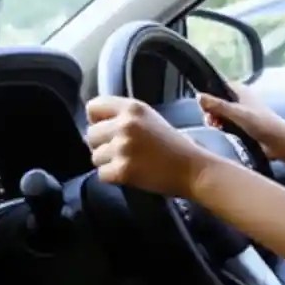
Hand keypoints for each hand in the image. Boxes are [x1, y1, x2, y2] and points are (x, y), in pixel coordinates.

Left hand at [85, 95, 215, 198]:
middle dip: (102, 144)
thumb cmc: (174, 145)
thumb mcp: (150, 118)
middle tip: (122, 151)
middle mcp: (125, 124)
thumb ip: (124, 117)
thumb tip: (94, 126)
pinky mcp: (123, 170)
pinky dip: (114, 177)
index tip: (106, 129)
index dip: (97, 120)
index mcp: (132, 108)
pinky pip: (102, 174)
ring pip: (95, 156)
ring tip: (131, 162)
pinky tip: (132, 173)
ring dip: (108, 162)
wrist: (193, 169)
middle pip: (90, 134)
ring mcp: (123, 147)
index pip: (93, 107)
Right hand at [199, 83, 284, 161]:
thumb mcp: (238, 113)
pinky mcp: (242, 126)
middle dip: (211, 109)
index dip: (210, 92)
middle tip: (210, 119)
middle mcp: (241, 100)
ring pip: (221, 113)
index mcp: (241, 91)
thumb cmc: (262, 124)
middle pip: (218, 101)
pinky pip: (227, 124)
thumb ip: (218, 105)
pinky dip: (222, 126)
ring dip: (216, 119)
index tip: (203, 103)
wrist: (279, 143)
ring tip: (215, 125)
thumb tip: (198, 96)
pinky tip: (220, 131)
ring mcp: (242, 113)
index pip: (220, 85)